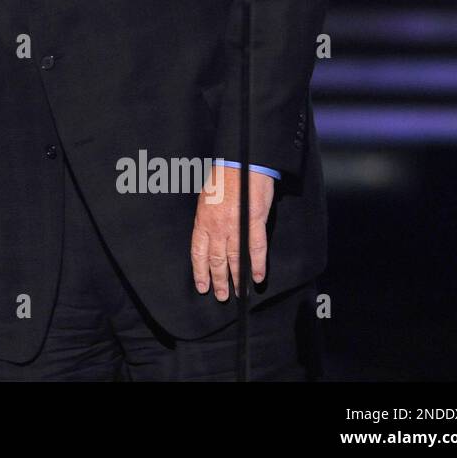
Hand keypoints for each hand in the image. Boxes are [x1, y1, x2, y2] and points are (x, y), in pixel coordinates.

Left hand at [190, 166, 273, 300]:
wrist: (241, 162)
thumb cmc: (223, 177)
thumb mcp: (206, 198)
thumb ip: (207, 219)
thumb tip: (209, 234)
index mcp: (203, 220)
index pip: (198, 253)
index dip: (200, 272)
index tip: (202, 286)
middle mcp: (217, 227)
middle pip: (217, 260)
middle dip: (219, 280)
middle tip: (221, 296)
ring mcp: (236, 226)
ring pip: (235, 259)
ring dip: (237, 278)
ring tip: (239, 293)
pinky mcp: (254, 222)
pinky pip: (256, 249)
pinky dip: (258, 265)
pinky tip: (258, 277)